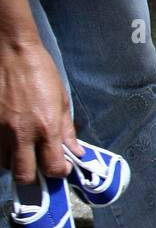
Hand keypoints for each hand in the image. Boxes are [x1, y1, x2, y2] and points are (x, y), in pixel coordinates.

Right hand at [0, 37, 82, 181]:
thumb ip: (67, 130)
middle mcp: (21, 133)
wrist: (13, 51)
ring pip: (4, 163)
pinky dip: (1, 147)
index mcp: (46, 127)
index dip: (59, 172)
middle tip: (38, 165)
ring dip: (15, 161)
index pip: (53, 168)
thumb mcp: (61, 99)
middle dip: (33, 176)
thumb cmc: (39, 71)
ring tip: (22, 147)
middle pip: (23, 176)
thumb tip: (76, 151)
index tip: (61, 167)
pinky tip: (8, 137)